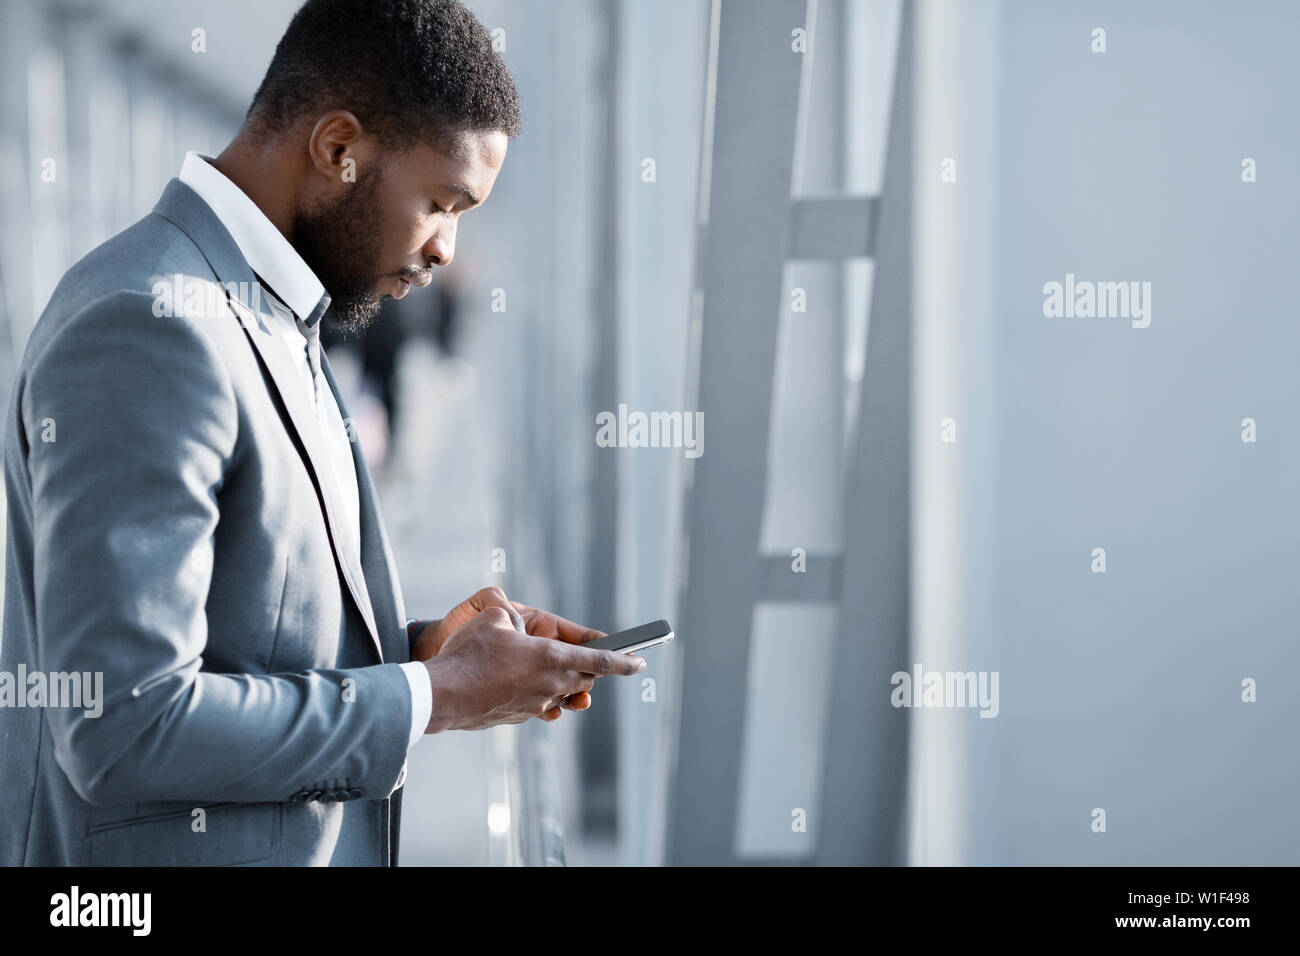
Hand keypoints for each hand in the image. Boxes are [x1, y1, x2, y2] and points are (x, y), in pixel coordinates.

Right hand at [412, 587, 609, 717]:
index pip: (602, 661)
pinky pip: (541, 704)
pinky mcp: (518, 718)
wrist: (440, 696)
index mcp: (552, 658)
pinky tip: (527, 682)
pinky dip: (541, 692)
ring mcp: (535, 705)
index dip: (625, 661)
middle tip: (594, 657)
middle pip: (584, 677)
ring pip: (563, 692)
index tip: (641, 662)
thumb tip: (515, 625)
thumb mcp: (493, 618)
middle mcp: (550, 685)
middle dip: (592, 668)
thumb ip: (513, 616)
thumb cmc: (467, 654)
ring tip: (552, 666)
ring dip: (565, 681)